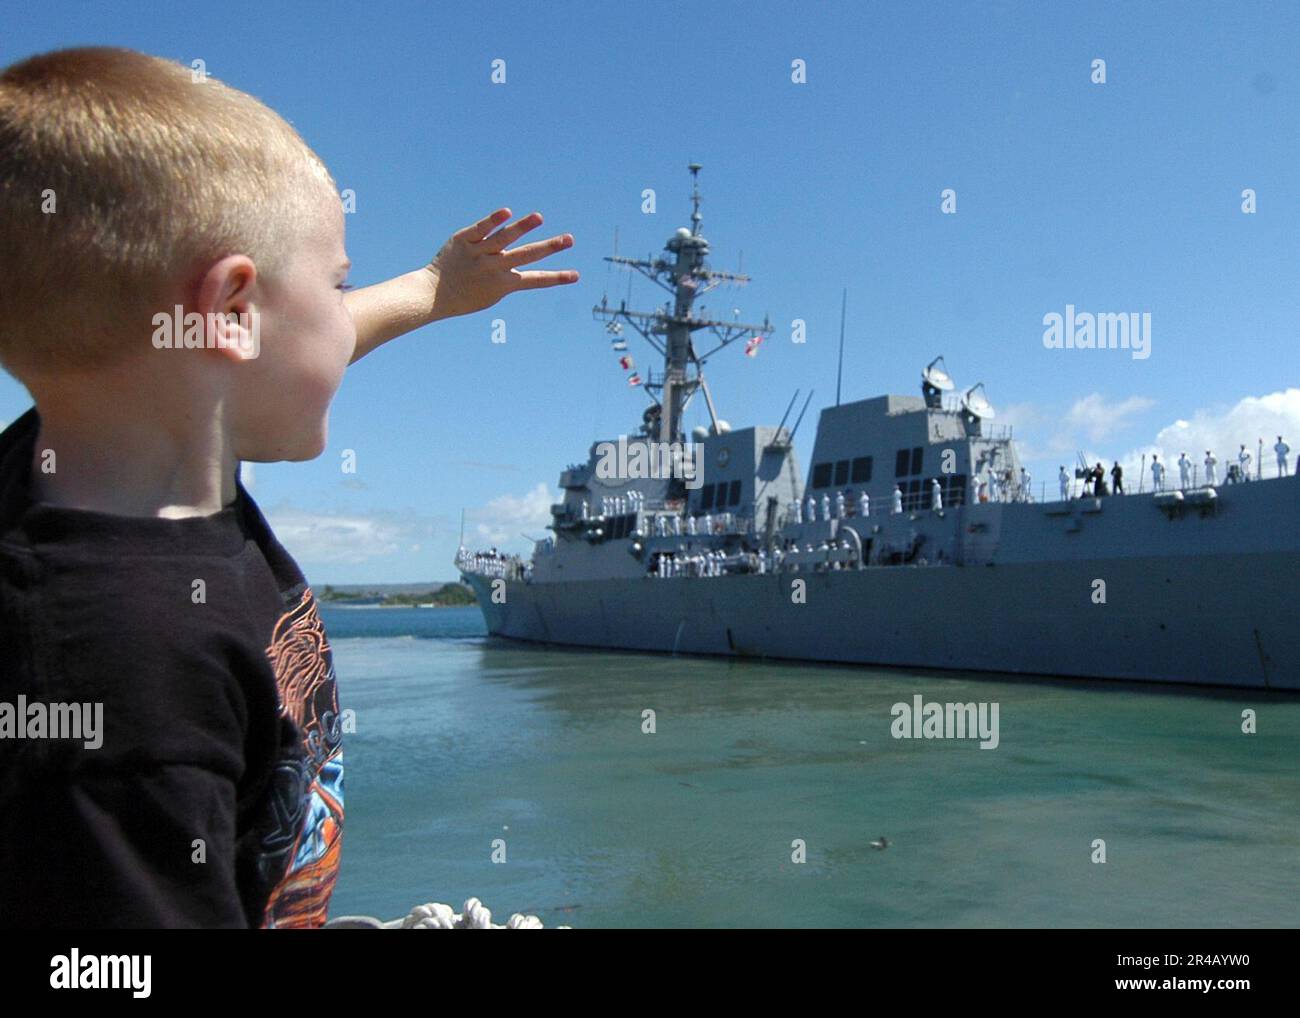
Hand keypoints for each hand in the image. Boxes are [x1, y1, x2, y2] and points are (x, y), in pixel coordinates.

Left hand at [424, 209, 577, 319]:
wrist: (433, 294)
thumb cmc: (465, 295)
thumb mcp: (490, 293)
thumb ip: (508, 279)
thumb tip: (524, 269)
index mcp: (504, 283)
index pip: (536, 280)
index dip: (556, 278)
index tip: (576, 275)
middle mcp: (494, 267)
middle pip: (526, 256)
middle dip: (549, 247)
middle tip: (569, 239)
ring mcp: (479, 253)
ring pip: (504, 239)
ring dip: (523, 228)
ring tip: (539, 218)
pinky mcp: (463, 240)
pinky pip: (480, 229)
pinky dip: (493, 221)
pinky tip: (507, 212)